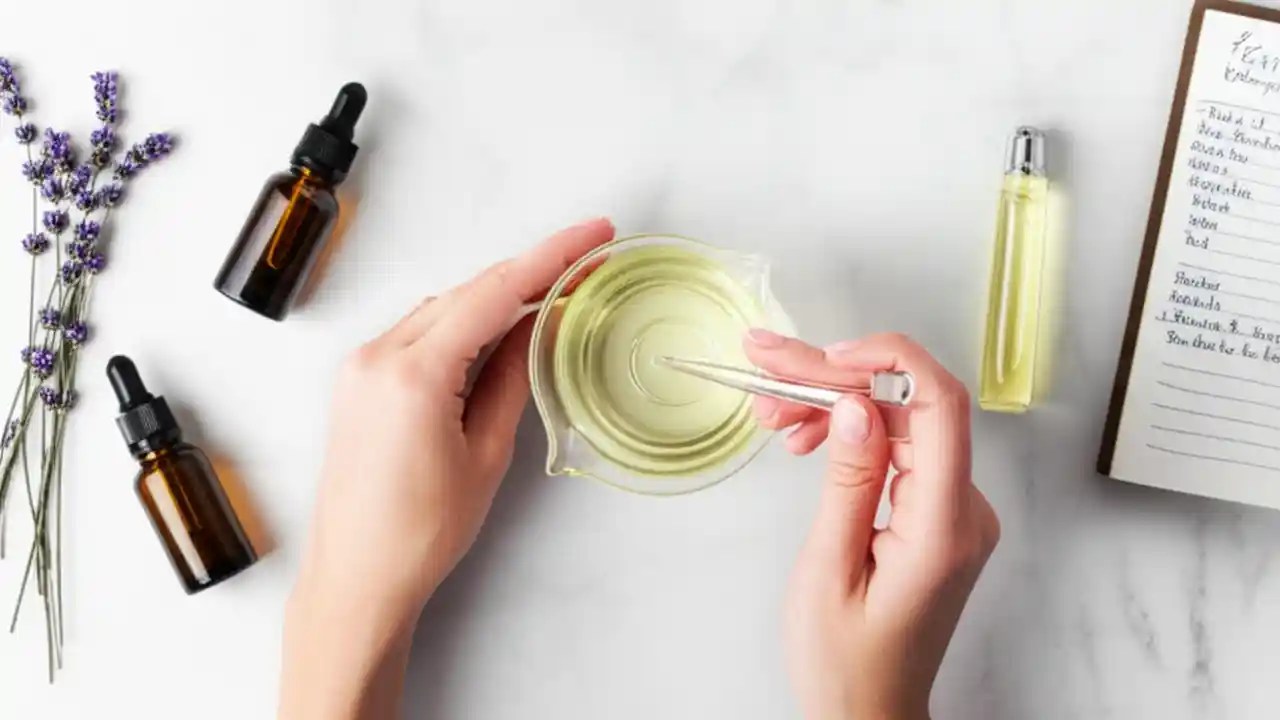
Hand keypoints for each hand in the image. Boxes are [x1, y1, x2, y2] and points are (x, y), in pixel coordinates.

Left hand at [279, 218, 614, 718]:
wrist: (356, 577)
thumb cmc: (420, 533)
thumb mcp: (485, 454)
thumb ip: (513, 378)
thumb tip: (536, 326)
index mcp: (413, 374)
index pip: (494, 293)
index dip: (552, 257)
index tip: (594, 234)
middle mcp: (378, 357)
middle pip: (467, 293)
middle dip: (528, 275)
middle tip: (584, 265)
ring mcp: (361, 367)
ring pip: (442, 310)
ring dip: (495, 300)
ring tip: (549, 300)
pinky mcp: (358, 382)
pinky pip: (418, 333)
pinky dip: (461, 325)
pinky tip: (495, 332)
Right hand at [744, 331, 999, 719]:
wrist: (868, 715)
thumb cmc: (845, 664)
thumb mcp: (829, 570)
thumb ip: (849, 482)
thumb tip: (856, 405)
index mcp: (943, 528)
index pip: (940, 406)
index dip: (888, 360)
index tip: (827, 353)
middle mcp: (963, 512)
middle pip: (909, 408)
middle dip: (834, 380)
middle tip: (767, 365)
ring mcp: (954, 513)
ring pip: (898, 424)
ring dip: (834, 406)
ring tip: (772, 413)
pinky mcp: (935, 516)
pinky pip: (898, 452)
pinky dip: (849, 437)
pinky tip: (806, 440)